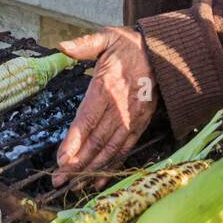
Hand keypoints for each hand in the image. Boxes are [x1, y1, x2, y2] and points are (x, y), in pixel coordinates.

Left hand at [53, 26, 157, 187]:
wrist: (164, 52)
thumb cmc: (130, 45)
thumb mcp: (107, 37)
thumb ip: (84, 44)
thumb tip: (61, 46)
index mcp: (107, 86)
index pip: (87, 119)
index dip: (74, 141)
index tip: (60, 160)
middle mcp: (119, 106)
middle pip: (96, 141)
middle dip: (76, 163)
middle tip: (58, 180)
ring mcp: (132, 118)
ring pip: (110, 149)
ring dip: (92, 169)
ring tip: (74, 185)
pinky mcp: (141, 124)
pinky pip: (125, 148)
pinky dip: (112, 165)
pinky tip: (98, 180)